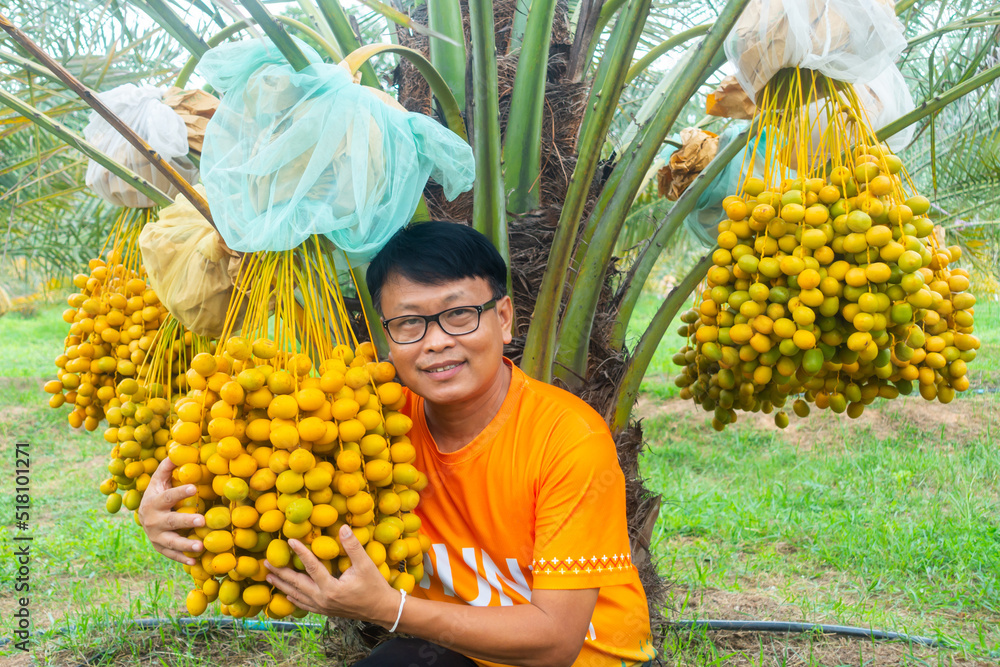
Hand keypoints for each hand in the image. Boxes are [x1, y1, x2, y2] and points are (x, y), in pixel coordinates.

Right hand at [136, 457, 204, 565]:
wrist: (144, 516)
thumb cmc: (158, 494)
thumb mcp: (160, 480)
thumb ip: (168, 467)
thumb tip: (178, 450)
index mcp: (154, 501)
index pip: (168, 496)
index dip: (180, 492)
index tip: (195, 487)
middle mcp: (153, 520)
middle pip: (171, 521)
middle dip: (186, 521)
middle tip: (202, 520)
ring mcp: (156, 536)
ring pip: (171, 542)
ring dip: (185, 544)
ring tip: (201, 546)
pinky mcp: (160, 547)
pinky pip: (171, 554)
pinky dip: (182, 558)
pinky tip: (195, 561)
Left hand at [265, 524, 398, 625]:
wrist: (381, 609)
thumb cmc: (374, 586)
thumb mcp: (366, 565)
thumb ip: (353, 546)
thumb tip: (343, 527)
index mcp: (331, 588)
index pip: (311, 567)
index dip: (300, 552)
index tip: (289, 541)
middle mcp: (322, 599)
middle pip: (296, 584)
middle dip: (281, 572)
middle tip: (266, 562)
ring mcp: (322, 607)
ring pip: (297, 596)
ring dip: (282, 586)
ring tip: (270, 577)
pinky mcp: (324, 611)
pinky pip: (304, 605)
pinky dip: (293, 598)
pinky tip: (287, 595)